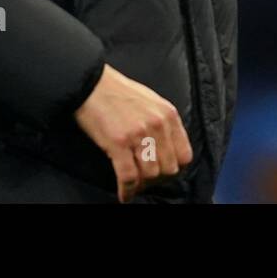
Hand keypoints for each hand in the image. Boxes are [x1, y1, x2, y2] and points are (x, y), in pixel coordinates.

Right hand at [73, 64, 192, 201]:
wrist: (91, 83)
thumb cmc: (119, 92)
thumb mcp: (152, 102)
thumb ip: (163, 124)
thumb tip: (166, 151)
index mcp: (169, 115)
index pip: (185, 155)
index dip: (174, 169)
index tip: (162, 173)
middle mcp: (158, 125)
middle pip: (169, 169)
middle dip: (157, 180)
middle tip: (144, 181)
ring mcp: (139, 134)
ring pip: (150, 175)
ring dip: (141, 185)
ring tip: (133, 185)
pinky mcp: (118, 143)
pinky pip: (128, 177)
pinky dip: (126, 190)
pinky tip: (123, 194)